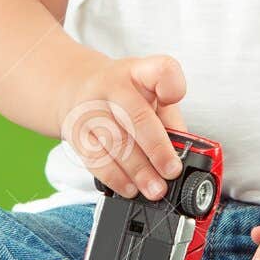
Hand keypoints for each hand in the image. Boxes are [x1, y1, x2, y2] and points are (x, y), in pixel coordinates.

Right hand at [60, 53, 187, 199]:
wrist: (75, 87)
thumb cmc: (124, 95)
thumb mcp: (150, 94)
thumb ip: (170, 120)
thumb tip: (184, 154)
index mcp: (139, 72)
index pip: (161, 70)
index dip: (171, 86)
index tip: (174, 101)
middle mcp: (112, 86)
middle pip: (137, 116)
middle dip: (157, 149)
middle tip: (171, 171)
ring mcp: (90, 108)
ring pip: (116, 143)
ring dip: (139, 172)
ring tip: (155, 189)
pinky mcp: (75, 133)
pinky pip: (96, 160)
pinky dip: (116, 178)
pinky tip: (130, 188)